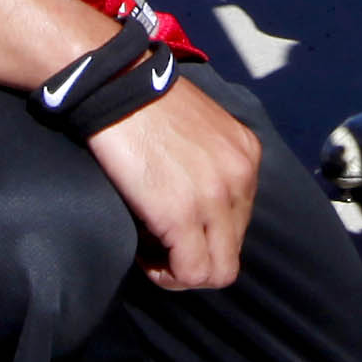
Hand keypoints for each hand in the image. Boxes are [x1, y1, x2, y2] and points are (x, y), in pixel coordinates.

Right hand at [86, 75, 256, 290]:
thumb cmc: (143, 101)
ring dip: (183, 272)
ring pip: (218, 270)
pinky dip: (167, 276)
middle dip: (196, 256)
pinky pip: (191, 272)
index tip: (172, 228)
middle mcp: (241, 176)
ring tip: (153, 253)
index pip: (240, 220)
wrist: (115, 85)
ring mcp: (216, 198)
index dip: (205, 234)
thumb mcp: (198, 129)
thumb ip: (209, 163)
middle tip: (160, 246)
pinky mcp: (182, 215)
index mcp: (246, 154)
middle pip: (233, 249)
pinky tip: (145, 257)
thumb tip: (194, 203)